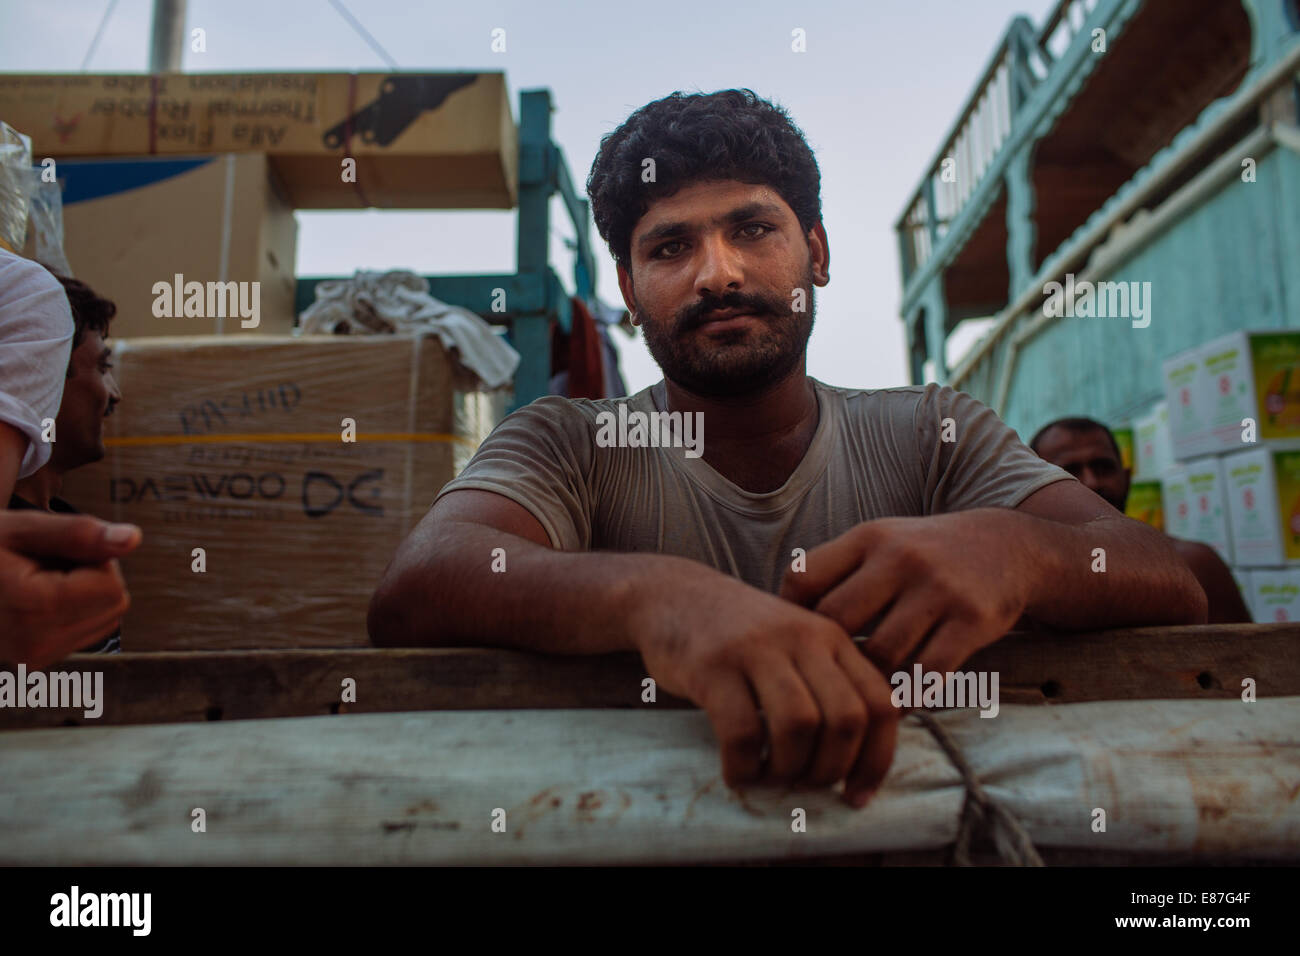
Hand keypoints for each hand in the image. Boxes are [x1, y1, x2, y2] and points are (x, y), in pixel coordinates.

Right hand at [0, 510, 140, 668]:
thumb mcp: (21, 528)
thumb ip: (79, 534)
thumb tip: (133, 539)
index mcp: (31, 610)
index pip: (111, 586)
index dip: (93, 558)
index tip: (54, 551)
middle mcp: (33, 645)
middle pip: (115, 604)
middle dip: (91, 575)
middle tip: (42, 564)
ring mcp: (34, 660)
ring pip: (106, 618)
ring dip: (83, 592)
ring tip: (35, 579)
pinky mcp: (36, 664)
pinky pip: (88, 631)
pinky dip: (73, 609)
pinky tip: (36, 597)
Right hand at [627, 560, 898, 806]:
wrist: (671, 595)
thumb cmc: (740, 637)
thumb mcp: (796, 646)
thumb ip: (830, 687)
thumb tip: (858, 766)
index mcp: (832, 637)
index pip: (881, 704)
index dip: (877, 761)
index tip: (855, 796)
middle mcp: (802, 637)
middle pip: (846, 719)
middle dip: (830, 770)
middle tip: (803, 784)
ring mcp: (756, 648)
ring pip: (800, 726)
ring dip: (789, 771)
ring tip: (770, 778)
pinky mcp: (712, 666)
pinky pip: (742, 732)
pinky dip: (745, 768)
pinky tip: (738, 772)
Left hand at [780, 510, 1033, 676]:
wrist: (1009, 546)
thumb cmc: (924, 554)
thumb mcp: (879, 542)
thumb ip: (835, 571)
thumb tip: (777, 620)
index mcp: (868, 538)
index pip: (804, 577)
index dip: (789, 615)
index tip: (796, 640)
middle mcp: (901, 558)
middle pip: (837, 622)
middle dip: (828, 655)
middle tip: (827, 678)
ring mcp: (938, 589)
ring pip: (882, 654)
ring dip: (869, 680)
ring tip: (862, 693)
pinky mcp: (973, 620)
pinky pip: (928, 674)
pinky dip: (909, 696)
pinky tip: (900, 702)